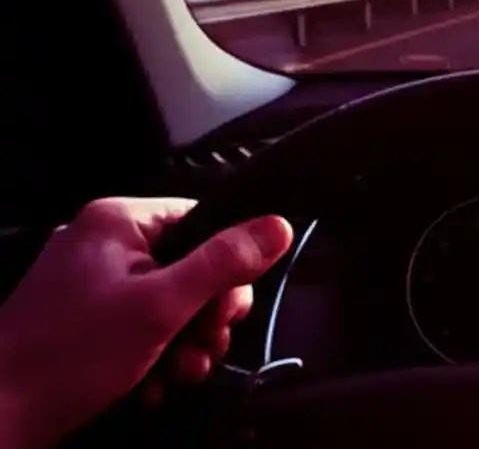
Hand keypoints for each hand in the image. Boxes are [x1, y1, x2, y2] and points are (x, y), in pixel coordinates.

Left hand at [0, 197, 292, 447]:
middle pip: (191, 266)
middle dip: (206, 317)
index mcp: (119, 220)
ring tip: (177, 375)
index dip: (229, 267)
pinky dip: (153, 355)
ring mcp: (89, 283)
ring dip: (185, 343)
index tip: (227, 313)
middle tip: (202, 349)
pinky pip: (139, 325)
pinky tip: (151, 384)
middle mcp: (103, 242)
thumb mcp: (161, 306)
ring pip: (169, 302)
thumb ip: (223, 264)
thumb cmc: (73, 353)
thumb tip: (280, 225)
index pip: (204, 221)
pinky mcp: (81, 321)